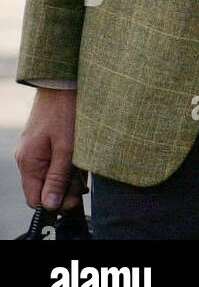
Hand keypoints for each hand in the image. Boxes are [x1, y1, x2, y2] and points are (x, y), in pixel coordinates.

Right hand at [14, 88, 84, 210]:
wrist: (63, 81)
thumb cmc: (67, 111)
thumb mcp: (67, 147)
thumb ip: (58, 177)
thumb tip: (49, 205)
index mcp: (28, 161)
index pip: (34, 198)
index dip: (54, 202)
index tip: (75, 199)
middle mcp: (27, 157)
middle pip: (43, 187)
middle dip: (64, 188)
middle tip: (84, 181)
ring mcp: (34, 148)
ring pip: (50, 173)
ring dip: (68, 174)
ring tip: (84, 165)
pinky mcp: (43, 140)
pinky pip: (53, 160)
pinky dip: (67, 162)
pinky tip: (80, 156)